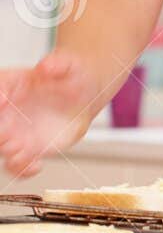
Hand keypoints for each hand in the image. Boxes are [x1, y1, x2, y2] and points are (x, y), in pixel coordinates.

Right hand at [0, 50, 98, 177]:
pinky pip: (16, 165)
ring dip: (9, 151)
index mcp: (7, 84)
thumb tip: (47, 65)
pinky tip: (36, 165)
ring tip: (23, 151)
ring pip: (2, 147)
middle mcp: (4, 111)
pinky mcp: (27, 148)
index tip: (3, 98)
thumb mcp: (69, 65)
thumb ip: (58, 64)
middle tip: (9, 132)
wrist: (83, 94)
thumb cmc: (71, 76)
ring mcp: (13, 131)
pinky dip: (22, 169)